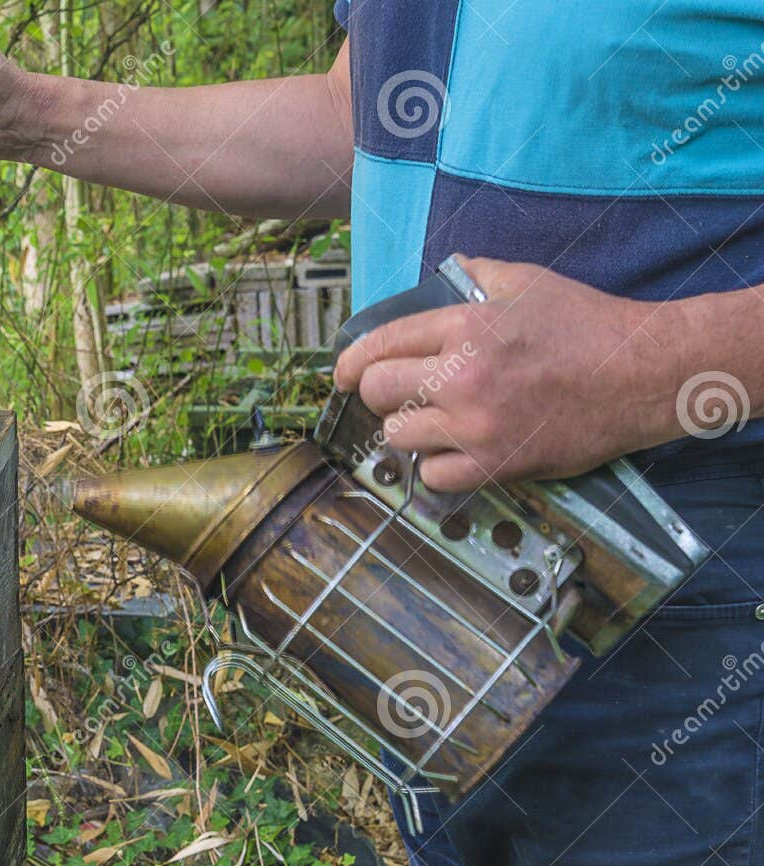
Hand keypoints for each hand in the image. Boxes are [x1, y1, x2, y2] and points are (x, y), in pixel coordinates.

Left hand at [334, 258, 680, 492]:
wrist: (641, 375)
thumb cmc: (585, 324)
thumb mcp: (526, 281)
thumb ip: (475, 275)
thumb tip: (446, 271)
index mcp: (464, 329)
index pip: (381, 345)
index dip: (351, 361)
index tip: (342, 373)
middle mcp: (462, 378)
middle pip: (378, 392)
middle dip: (376, 391)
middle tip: (391, 393)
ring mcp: (476, 426)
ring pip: (399, 436)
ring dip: (407, 428)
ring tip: (430, 419)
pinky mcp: (496, 465)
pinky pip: (433, 477)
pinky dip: (436, 466)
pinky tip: (452, 450)